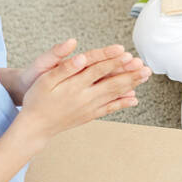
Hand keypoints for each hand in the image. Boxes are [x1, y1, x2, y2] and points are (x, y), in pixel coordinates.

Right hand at [17, 45, 149, 140]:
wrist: (36, 127)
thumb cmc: (37, 101)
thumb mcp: (44, 81)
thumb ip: (63, 69)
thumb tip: (80, 58)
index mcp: (74, 86)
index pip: (98, 70)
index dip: (113, 61)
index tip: (127, 54)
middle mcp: (85, 98)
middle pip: (112, 83)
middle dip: (130, 73)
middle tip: (145, 66)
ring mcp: (90, 108)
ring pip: (115, 95)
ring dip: (132, 85)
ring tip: (144, 76)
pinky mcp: (90, 115)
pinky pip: (110, 108)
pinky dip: (123, 103)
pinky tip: (134, 99)